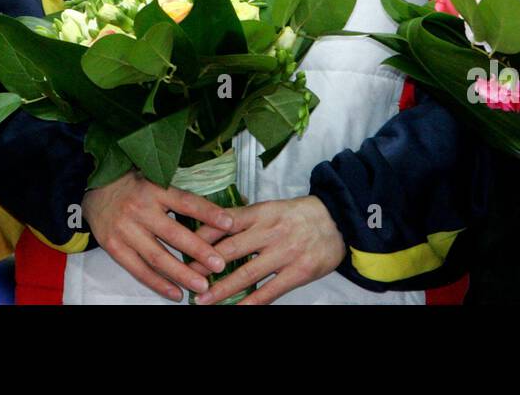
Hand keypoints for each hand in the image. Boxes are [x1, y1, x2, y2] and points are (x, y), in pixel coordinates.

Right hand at [82, 170, 234, 301]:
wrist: (94, 191)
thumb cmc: (133, 186)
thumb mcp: (155, 180)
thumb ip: (179, 196)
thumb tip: (217, 212)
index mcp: (154, 189)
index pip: (186, 201)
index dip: (208, 213)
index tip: (229, 224)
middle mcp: (140, 209)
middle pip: (173, 233)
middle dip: (199, 251)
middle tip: (219, 265)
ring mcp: (125, 230)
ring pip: (157, 257)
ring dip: (181, 274)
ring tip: (202, 285)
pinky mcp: (114, 247)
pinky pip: (139, 270)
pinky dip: (158, 284)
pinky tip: (176, 293)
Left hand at [194, 196, 344, 305]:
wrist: (338, 220)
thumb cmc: (299, 215)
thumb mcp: (271, 208)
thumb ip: (245, 219)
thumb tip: (212, 230)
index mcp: (261, 213)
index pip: (225, 222)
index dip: (202, 236)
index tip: (182, 247)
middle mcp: (270, 231)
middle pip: (230, 249)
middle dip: (204, 265)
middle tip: (184, 277)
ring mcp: (285, 252)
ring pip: (247, 274)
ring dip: (221, 289)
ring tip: (202, 300)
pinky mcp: (299, 272)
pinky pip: (270, 291)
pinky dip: (251, 303)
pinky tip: (236, 310)